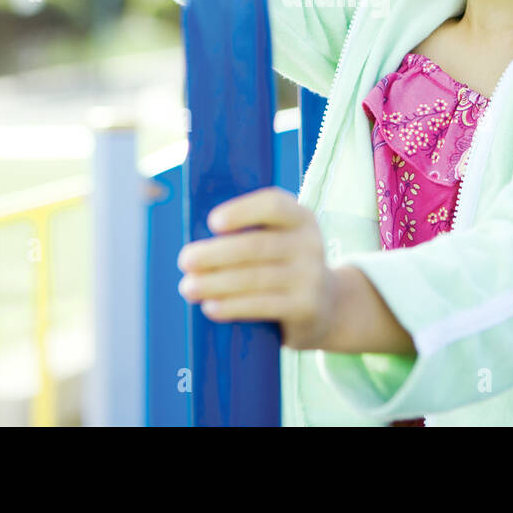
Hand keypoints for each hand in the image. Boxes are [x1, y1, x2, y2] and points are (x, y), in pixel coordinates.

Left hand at [176, 186, 337, 350]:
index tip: (212, 223)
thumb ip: (249, 234)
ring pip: (255, 277)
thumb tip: (196, 242)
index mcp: (300, 218)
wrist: (328, 307)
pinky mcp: (306, 308)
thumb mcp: (279, 241)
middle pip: (257, 245)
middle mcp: (310, 244)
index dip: (242, 211)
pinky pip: (263, 305)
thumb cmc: (284, 267)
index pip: (273, 205)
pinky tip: (210, 307)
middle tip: (184, 261)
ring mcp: (311, 277)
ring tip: (188, 287)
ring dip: (216, 283)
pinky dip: (233, 306)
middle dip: (215, 253)